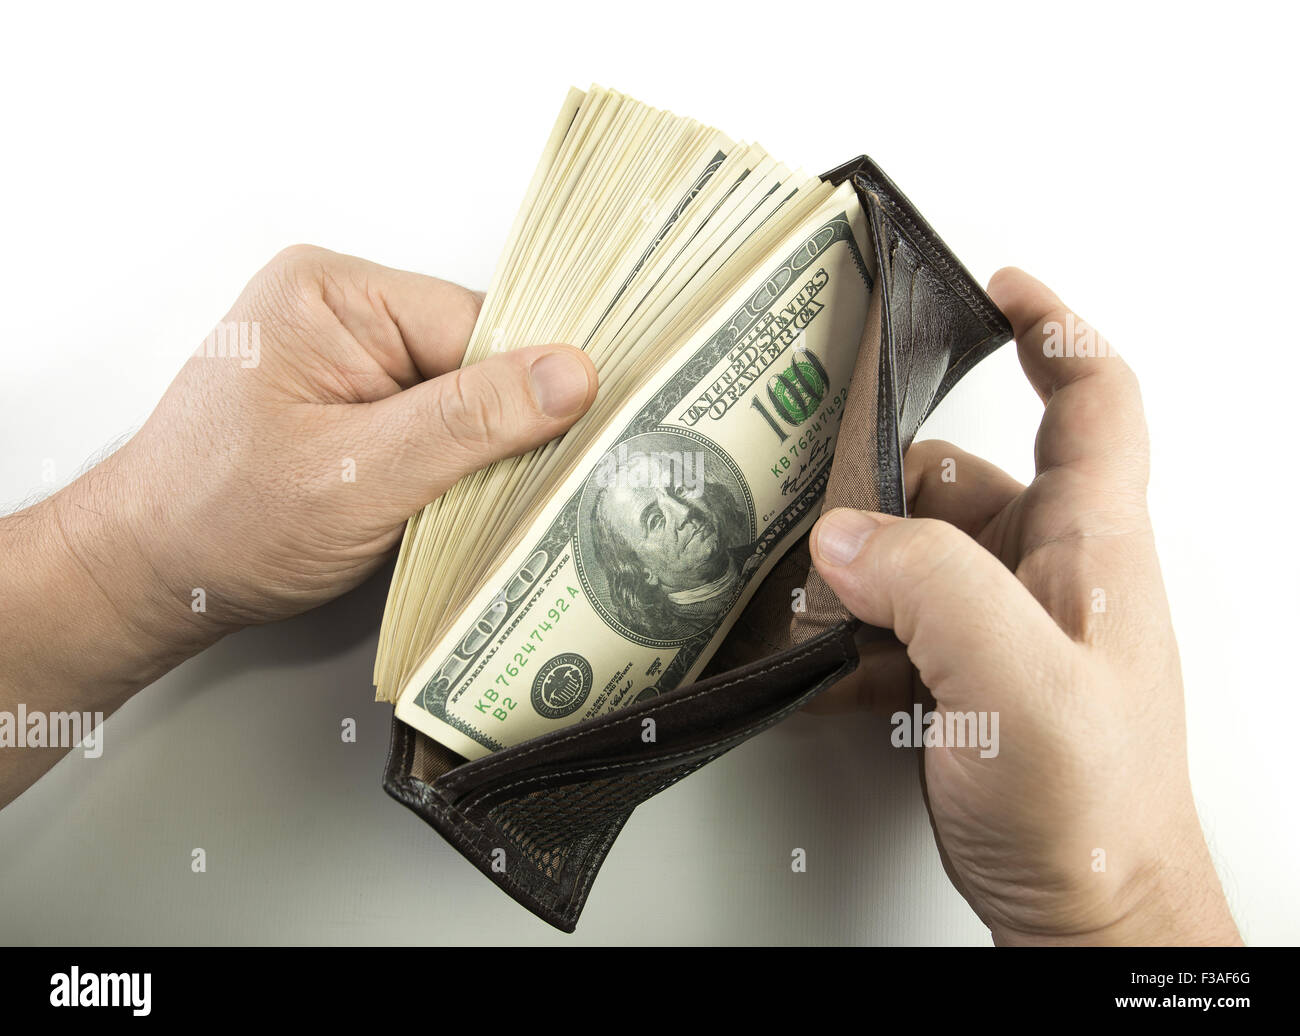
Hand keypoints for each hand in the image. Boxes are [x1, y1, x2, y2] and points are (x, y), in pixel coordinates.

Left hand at [0, 245, 595, 804]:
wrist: (149, 575)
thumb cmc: (219, 520)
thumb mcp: (360, 475)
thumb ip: (470, 422)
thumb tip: (571, 375)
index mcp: (333, 292)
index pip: (480, 322)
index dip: (524, 392)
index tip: (563, 449)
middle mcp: (342, 310)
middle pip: (477, 358)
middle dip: (495, 431)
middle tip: (492, 492)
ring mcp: (348, 356)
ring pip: (463, 397)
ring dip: (471, 456)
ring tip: (447, 504)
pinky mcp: (356, 401)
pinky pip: (436, 422)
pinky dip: (449, 469)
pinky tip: (435, 504)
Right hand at [807, 268, 1239, 945]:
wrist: (1088, 913)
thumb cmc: (1092, 809)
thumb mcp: (1016, 679)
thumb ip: (932, 585)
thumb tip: (846, 532)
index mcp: (1089, 545)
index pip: (1093, 397)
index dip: (1052, 328)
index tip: (996, 287)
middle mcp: (1048, 575)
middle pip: (962, 477)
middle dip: (890, 484)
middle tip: (823, 495)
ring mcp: (1002, 630)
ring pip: (913, 556)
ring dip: (858, 574)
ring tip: (813, 605)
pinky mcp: (962, 680)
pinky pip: (895, 627)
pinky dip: (852, 638)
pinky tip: (821, 669)